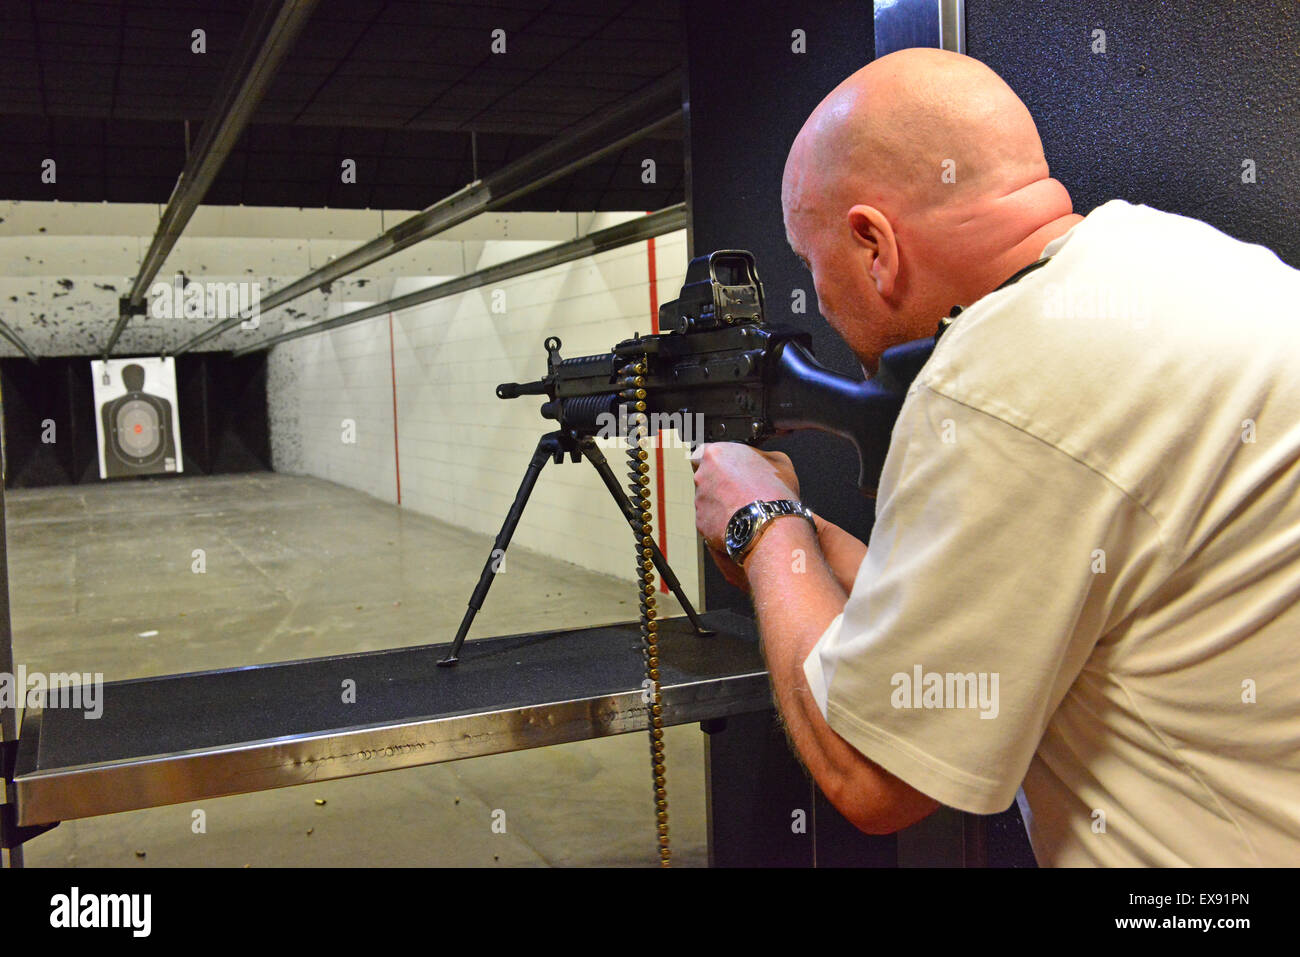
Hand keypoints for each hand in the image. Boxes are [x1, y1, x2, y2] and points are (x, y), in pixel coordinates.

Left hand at [690, 443, 799, 561]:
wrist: (769, 527)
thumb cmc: (773, 492)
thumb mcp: (779, 462)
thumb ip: (761, 456)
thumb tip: (761, 460)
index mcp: (716, 454)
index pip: (703, 452)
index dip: (715, 461)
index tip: (727, 468)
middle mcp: (701, 476)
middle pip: (705, 477)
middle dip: (718, 484)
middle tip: (739, 491)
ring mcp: (699, 500)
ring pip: (707, 500)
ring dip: (721, 504)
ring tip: (744, 510)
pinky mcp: (701, 523)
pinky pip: (710, 521)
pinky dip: (721, 523)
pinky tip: (740, 524)